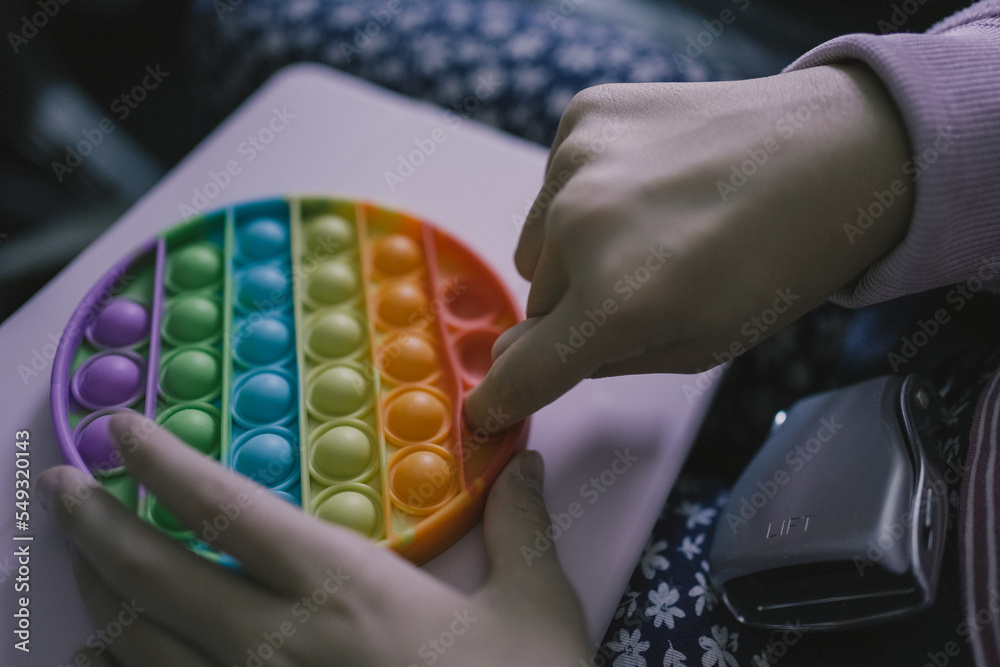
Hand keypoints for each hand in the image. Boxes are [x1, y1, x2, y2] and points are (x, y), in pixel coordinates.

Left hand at [39, 412, 588, 665]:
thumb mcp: (535, 606)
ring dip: (103, 591)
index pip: (229, 510)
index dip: (163, 464)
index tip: (120, 431)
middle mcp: (280, 643)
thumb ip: (520, 524)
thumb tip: (520, 460)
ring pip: (144, 644)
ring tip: (83, 556)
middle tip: (63, 484)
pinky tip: (103, 654)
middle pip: (158, 575)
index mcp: (345, 588)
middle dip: (98, 523)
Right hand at [466, 63, 913, 427]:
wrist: (835, 151)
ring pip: (538, 241)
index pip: (523, 370)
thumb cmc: (781, 258)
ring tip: (652, 227)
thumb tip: (516, 361)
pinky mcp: (584, 115)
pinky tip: (647, 183)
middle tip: (648, 281)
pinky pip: (553, 185)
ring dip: (577, 249)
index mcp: (621, 299)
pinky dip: (585, 195)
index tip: (483, 413)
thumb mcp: (701, 346)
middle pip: (536, 301)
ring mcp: (578, 160)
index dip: (499, 400)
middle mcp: (582, 224)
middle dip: (577, 307)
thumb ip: (600, 361)